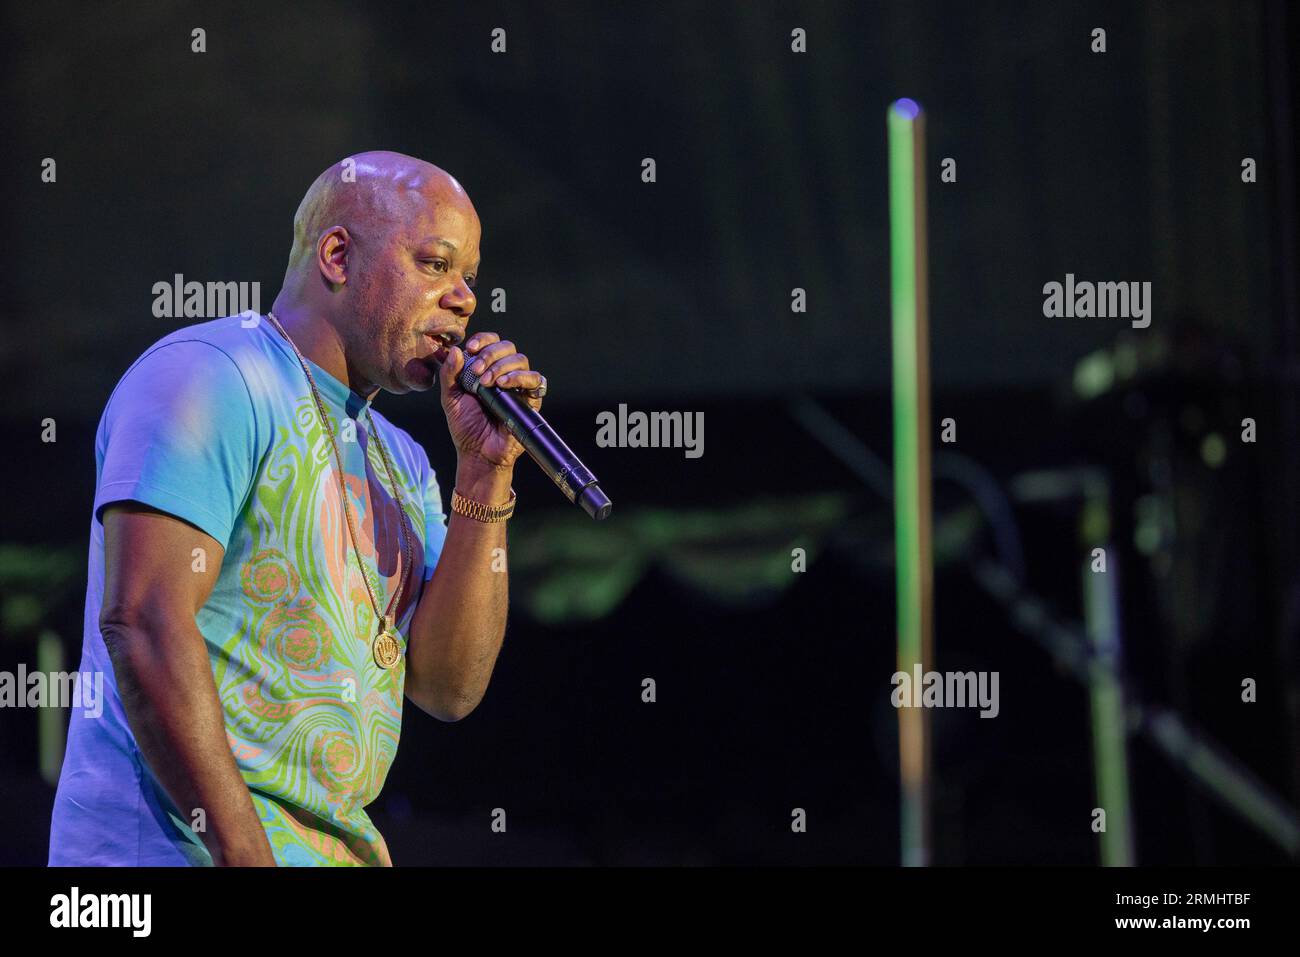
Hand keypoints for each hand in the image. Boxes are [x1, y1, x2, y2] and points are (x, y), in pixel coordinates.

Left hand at [437, 332, 545, 469]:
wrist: (478, 452)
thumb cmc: (465, 427)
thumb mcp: (450, 398)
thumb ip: (449, 374)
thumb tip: (455, 350)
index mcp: (486, 369)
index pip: (491, 342)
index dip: (483, 340)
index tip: (470, 349)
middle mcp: (504, 374)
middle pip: (507, 346)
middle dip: (490, 354)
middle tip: (476, 372)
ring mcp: (519, 386)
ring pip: (521, 360)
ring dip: (502, 366)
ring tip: (487, 383)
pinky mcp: (531, 400)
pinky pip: (535, 380)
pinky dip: (520, 377)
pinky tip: (504, 385)